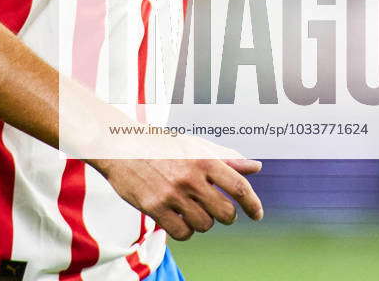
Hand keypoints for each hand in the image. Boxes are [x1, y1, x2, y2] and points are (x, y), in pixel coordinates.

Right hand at [89, 140, 262, 240]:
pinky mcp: (155, 208)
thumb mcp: (194, 145)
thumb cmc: (161, 145)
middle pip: (225, 212)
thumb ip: (226, 158)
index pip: (238, 186)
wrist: (120, 145)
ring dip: (203, 221)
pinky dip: (186, 230)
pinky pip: (183, 233)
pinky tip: (179, 217)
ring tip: (192, 208)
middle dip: (226, 215)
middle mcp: (190, 176)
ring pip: (205, 225)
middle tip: (219, 210)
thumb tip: (256, 167)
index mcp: (203, 158)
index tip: (257, 214)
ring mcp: (172, 194)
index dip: (252, 203)